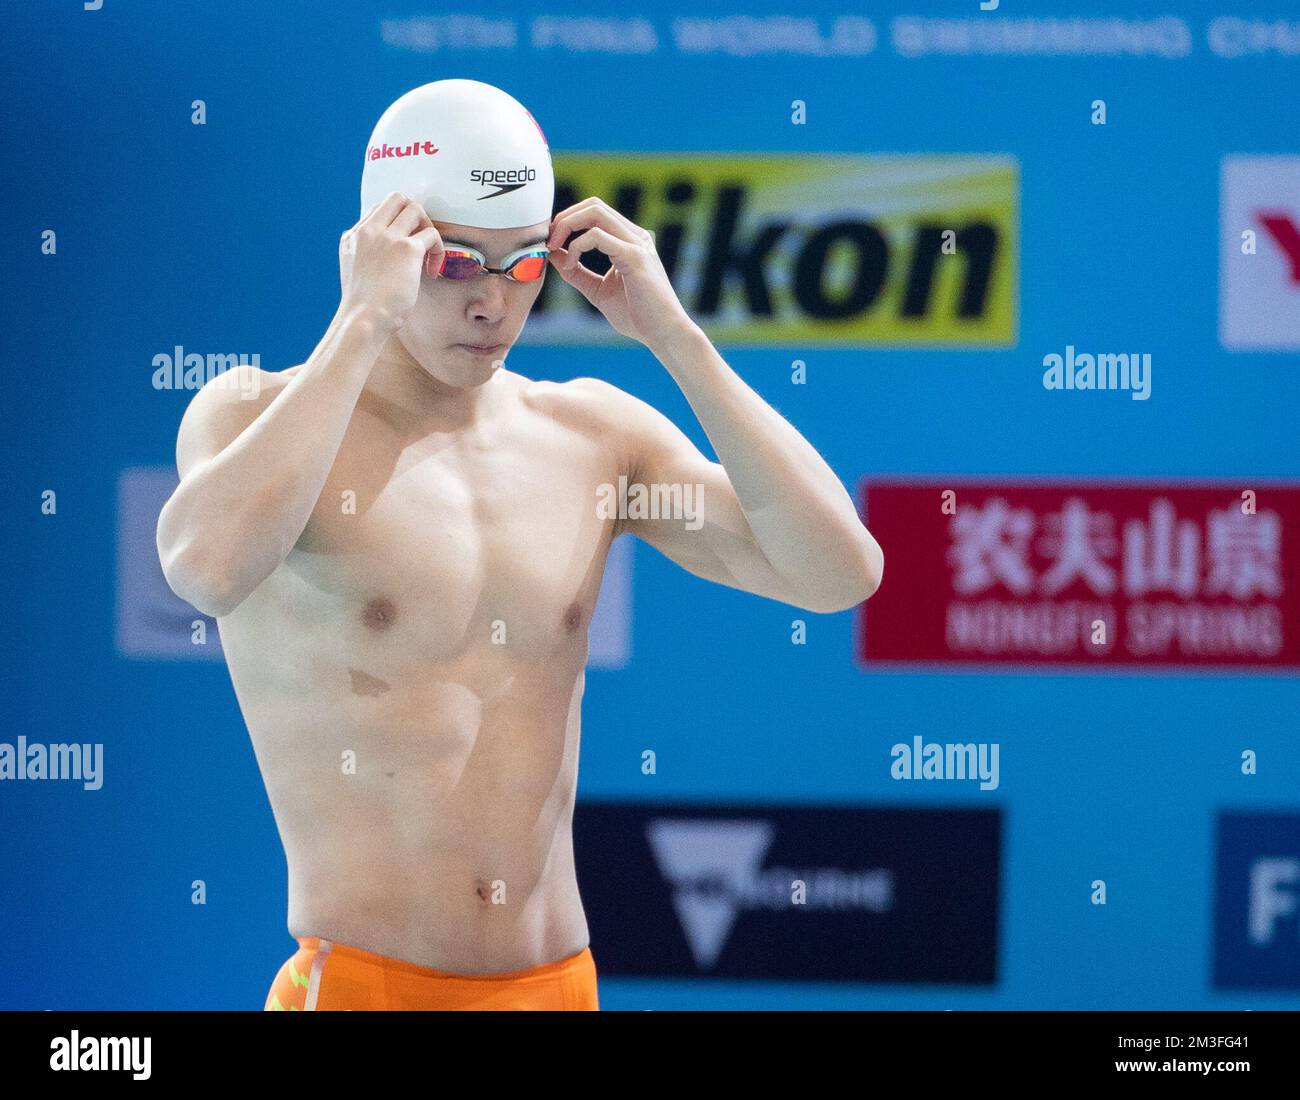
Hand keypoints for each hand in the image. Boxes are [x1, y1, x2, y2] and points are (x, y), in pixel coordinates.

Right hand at [338, 192, 444, 329]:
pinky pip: (432, 235)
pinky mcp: (407, 248)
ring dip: (427, 228)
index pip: (378, 211)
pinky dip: (439, 251)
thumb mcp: (355, 274)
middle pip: (396, 198)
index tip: (403, 246)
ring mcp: (387, 237)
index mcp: (353, 237)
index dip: (396, 224)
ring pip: (415, 208)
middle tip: (420, 242)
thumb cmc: (364, 308)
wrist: (364, 319)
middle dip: (414, 216)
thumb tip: (390, 260)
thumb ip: (367, 258)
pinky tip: (432, 271)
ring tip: (427, 255)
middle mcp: (368, 231)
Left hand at [546, 198, 693, 347]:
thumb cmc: (637, 316)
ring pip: (594, 212)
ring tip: (554, 248)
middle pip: (593, 205)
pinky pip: (597, 236)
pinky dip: (576, 246)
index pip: (595, 212)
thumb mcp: (598, 290)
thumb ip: (576, 272)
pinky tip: (570, 265)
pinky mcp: (634, 256)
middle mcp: (635, 236)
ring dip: (567, 226)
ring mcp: (636, 243)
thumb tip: (553, 254)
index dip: (569, 221)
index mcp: (629, 241)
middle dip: (564, 219)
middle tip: (549, 242)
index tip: (552, 243)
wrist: (663, 333)